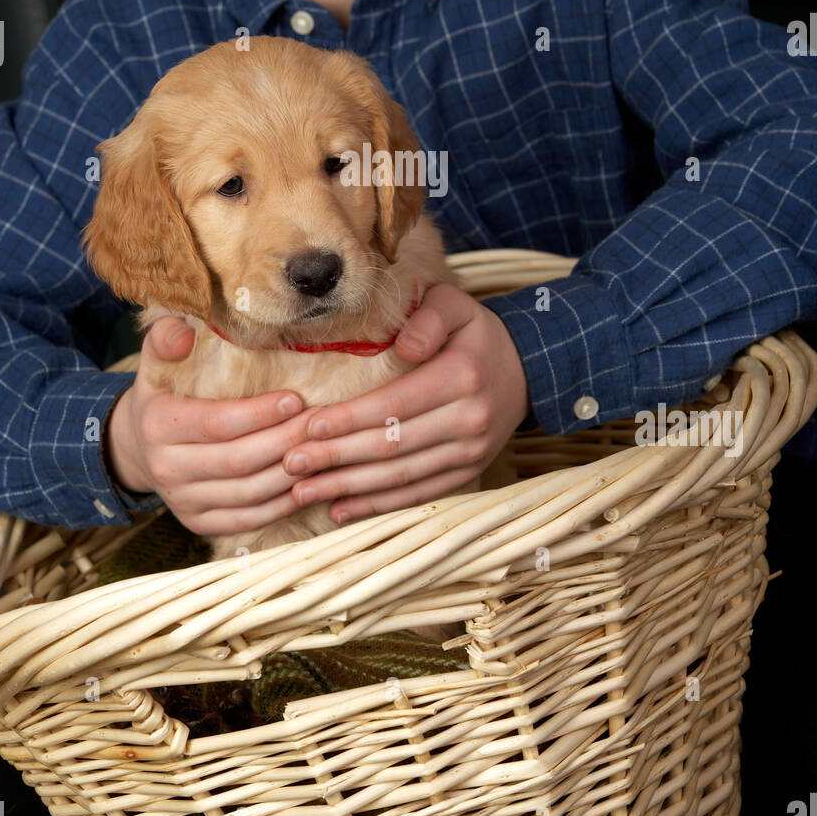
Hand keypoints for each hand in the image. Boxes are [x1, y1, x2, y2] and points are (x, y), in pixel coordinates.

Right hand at [102, 315, 317, 535]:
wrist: (138, 448)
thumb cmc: (162, 396)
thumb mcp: (154, 364)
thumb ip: (165, 339)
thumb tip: (183, 331)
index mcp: (158, 426)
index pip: (217, 423)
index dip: (259, 414)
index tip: (295, 399)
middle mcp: (167, 470)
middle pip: (239, 461)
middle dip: (285, 441)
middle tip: (322, 422)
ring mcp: (183, 502)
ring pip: (249, 494)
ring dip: (291, 474)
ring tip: (322, 449)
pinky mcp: (199, 523)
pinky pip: (248, 519)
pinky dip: (282, 505)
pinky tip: (309, 483)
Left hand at [281, 284, 530, 521]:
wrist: (526, 370)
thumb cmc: (475, 334)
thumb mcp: (456, 306)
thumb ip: (429, 317)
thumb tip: (405, 346)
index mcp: (462, 377)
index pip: (395, 404)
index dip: (351, 419)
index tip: (309, 426)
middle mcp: (468, 421)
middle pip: (392, 446)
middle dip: (337, 457)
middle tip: (290, 463)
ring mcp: (470, 453)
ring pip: (400, 477)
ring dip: (349, 488)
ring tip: (302, 491)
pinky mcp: (467, 474)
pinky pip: (417, 494)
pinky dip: (377, 505)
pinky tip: (339, 509)